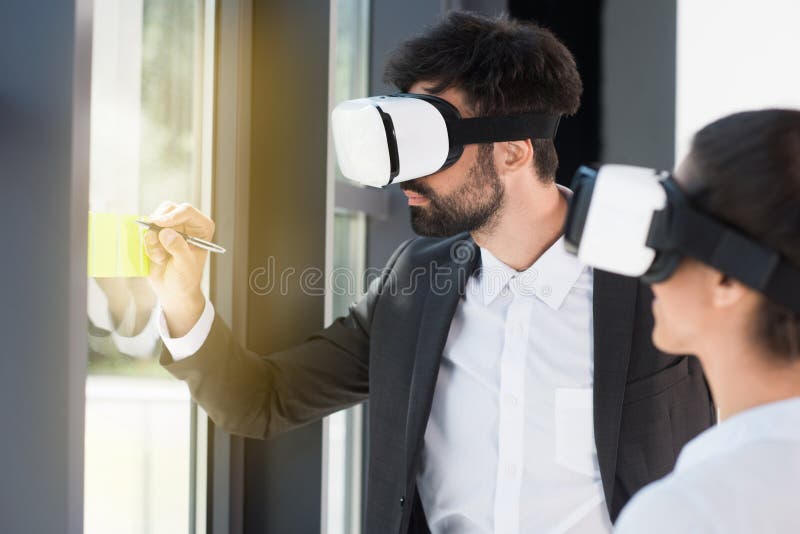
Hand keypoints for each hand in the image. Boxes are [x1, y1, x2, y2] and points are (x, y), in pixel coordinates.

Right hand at [144, 201, 214, 336]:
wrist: (173, 290)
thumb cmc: (185, 278)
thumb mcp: (185, 265)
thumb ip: (178, 248)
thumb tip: (165, 233)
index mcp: (201, 227)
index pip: (187, 211)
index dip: (172, 215)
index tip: (159, 224)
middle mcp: (186, 223)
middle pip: (168, 208)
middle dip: (158, 224)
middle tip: (154, 240)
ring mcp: (170, 227)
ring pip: (154, 219)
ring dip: (152, 238)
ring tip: (161, 257)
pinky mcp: (156, 234)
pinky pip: (145, 232)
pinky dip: (148, 245)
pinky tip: (157, 258)